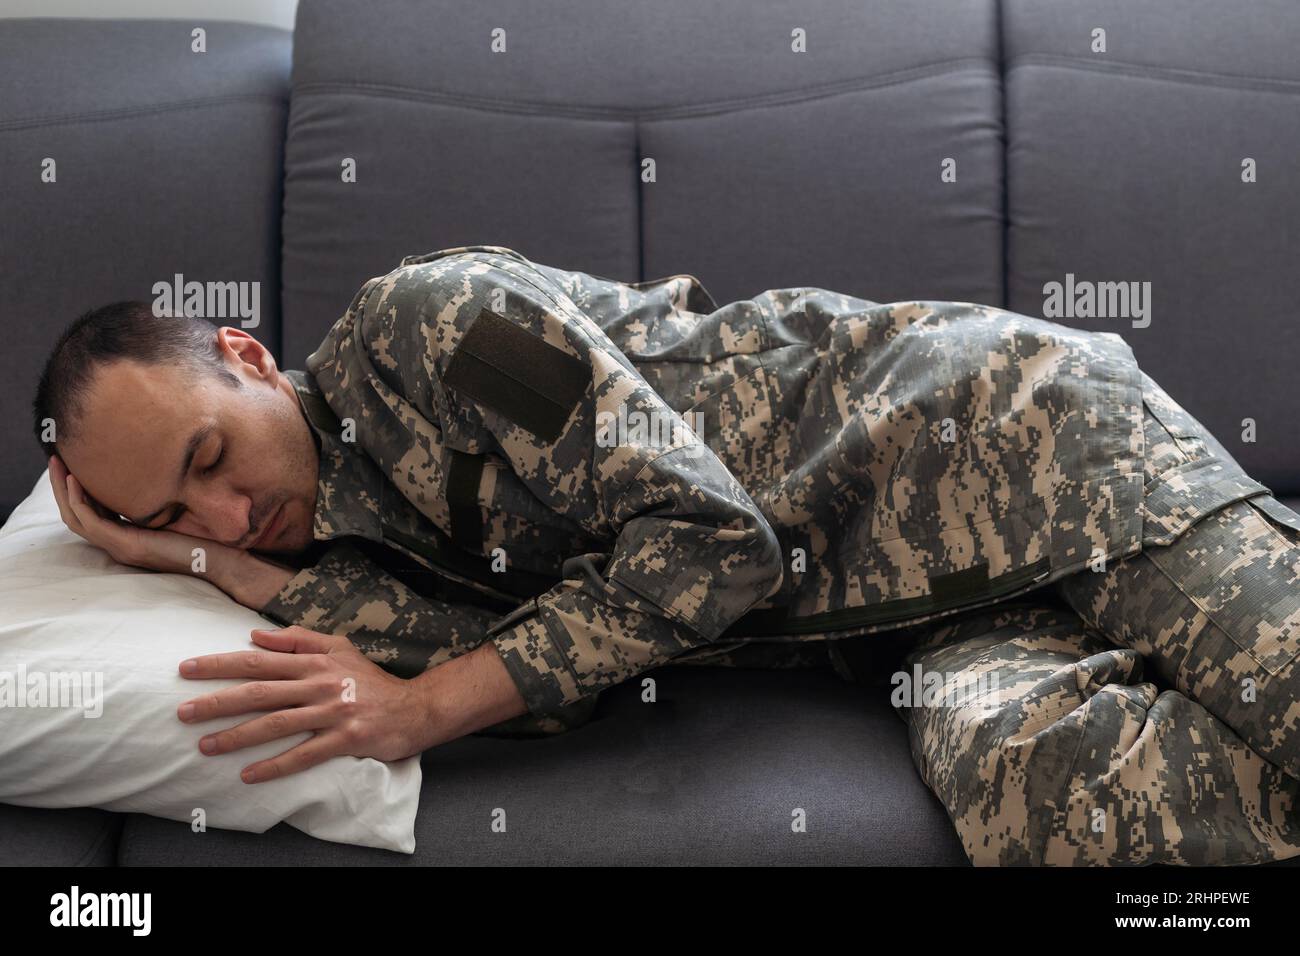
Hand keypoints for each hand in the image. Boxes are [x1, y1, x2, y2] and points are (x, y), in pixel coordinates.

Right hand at [48, 454, 293, 608]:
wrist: (228, 562)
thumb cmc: (212, 536)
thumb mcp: (181, 509)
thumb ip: (166, 495)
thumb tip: (165, 465)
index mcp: (129, 535)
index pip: (89, 511)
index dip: (75, 487)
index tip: (72, 460)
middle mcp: (120, 543)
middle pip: (75, 514)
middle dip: (61, 485)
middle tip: (55, 457)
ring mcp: (122, 546)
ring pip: (76, 519)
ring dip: (63, 490)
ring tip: (58, 464)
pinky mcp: (130, 546)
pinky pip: (92, 524)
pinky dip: (80, 502)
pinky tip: (77, 480)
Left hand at [177, 626, 434, 782]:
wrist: (414, 708)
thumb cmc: (372, 680)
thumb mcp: (339, 648)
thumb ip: (298, 640)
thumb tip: (254, 635)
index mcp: (315, 661)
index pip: (259, 661)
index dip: (221, 664)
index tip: (187, 669)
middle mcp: (320, 684)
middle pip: (260, 692)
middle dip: (218, 701)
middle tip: (182, 712)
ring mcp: (333, 712)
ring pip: (276, 723)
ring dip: (237, 736)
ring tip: (205, 745)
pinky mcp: (345, 739)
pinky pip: (304, 755)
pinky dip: (275, 766)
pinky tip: (249, 775)